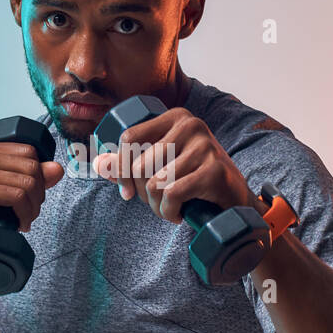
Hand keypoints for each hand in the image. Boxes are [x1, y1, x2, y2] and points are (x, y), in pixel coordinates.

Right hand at [0, 140, 64, 252]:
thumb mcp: (11, 188)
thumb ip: (34, 175)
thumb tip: (57, 168)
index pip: (28, 151)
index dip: (39, 175)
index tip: (32, 196)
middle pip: (31, 166)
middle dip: (38, 193)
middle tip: (30, 211)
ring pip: (28, 182)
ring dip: (33, 206)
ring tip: (25, 219)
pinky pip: (18, 196)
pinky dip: (25, 213)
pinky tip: (20, 224)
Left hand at [91, 107, 256, 222]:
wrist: (235, 201)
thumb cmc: (194, 180)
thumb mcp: (162, 166)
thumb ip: (128, 163)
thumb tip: (97, 164)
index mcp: (175, 117)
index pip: (129, 138)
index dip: (121, 169)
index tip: (127, 190)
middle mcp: (191, 125)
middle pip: (139, 164)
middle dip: (142, 193)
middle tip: (158, 202)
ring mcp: (205, 146)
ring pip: (154, 182)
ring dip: (157, 206)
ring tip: (169, 209)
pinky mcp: (214, 170)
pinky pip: (172, 193)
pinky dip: (169, 212)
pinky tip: (179, 215)